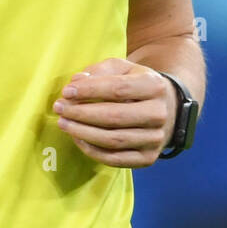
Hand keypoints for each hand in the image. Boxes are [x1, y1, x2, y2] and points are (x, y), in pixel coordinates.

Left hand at [53, 57, 176, 167]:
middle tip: (59, 108)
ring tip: (64, 123)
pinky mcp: (148, 158)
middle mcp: (159, 114)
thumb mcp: (123, 69)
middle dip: (81, 113)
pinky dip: (92, 150)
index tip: (66, 91)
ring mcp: (155, 139)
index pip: (117, 89)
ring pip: (112, 140)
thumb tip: (76, 82)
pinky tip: (77, 138)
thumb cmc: (137, 85)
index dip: (89, 91)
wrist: (167, 109)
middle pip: (114, 116)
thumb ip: (100, 71)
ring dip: (82, 132)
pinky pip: (115, 159)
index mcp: (154, 86)